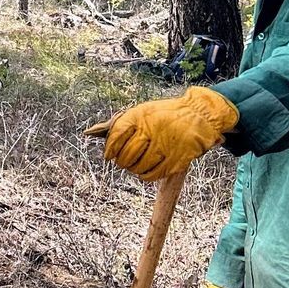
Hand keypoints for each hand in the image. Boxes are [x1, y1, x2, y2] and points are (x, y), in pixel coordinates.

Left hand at [88, 87, 239, 182]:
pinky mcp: (177, 159)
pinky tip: (145, 171)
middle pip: (127, 154)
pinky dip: (145, 176)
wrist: (199, 114)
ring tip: (134, 166)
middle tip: (122, 162)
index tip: (108, 155)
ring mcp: (165, 146)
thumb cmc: (165, 114)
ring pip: (139, 166)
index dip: (110, 148)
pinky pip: (153, 174)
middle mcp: (152, 131)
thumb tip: (89, 133)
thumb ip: (120, 123)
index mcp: (140, 116)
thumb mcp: (142, 111)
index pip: (117, 134)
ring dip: (133, 169)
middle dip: (121, 161)